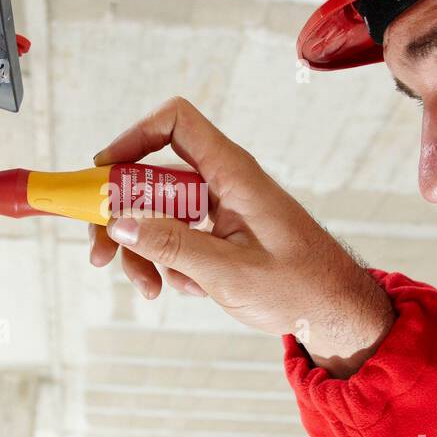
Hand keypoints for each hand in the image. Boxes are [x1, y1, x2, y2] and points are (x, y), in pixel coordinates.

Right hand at [89, 96, 393, 376]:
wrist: (335, 312)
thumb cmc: (298, 287)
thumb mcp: (227, 272)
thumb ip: (171, 245)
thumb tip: (118, 223)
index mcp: (233, 173)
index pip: (176, 123)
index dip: (134, 136)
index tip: (103, 173)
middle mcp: (224, 182)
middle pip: (152, 177)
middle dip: (121, 216)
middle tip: (101, 256)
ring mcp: (221, 207)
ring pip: (159, 213)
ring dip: (143, 250)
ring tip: (151, 289)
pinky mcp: (220, 232)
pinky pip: (177, 235)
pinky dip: (169, 262)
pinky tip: (187, 289)